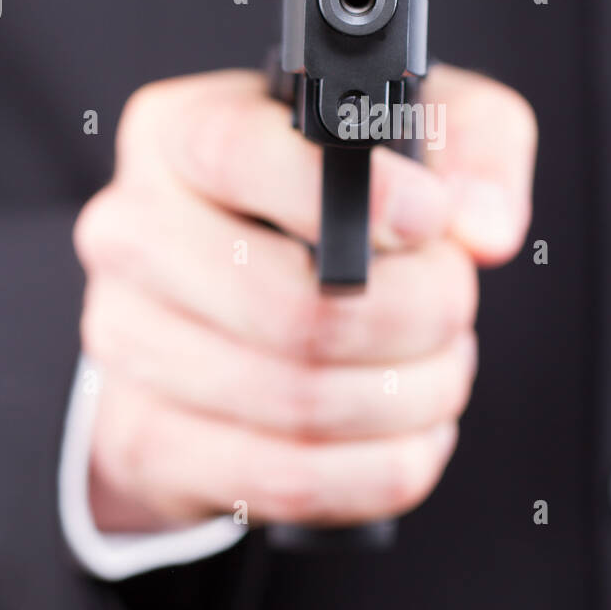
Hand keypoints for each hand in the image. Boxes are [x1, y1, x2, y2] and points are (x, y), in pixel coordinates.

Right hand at [72, 65, 535, 531]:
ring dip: (411, 396)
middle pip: (290, 304)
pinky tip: (413, 433)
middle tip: (455, 308)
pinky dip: (381, 467)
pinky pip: (287, 479)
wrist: (218, 302)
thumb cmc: (325, 202)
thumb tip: (484, 226)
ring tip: (441, 367)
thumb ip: (475, 143)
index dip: (356, 197)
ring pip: (299, 402)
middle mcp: (132, 231)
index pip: (240, 154)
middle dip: (416, 316)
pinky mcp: (146, 440)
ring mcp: (126, 342)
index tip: (433, 220)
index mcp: (178, 134)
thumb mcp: (412, 131)